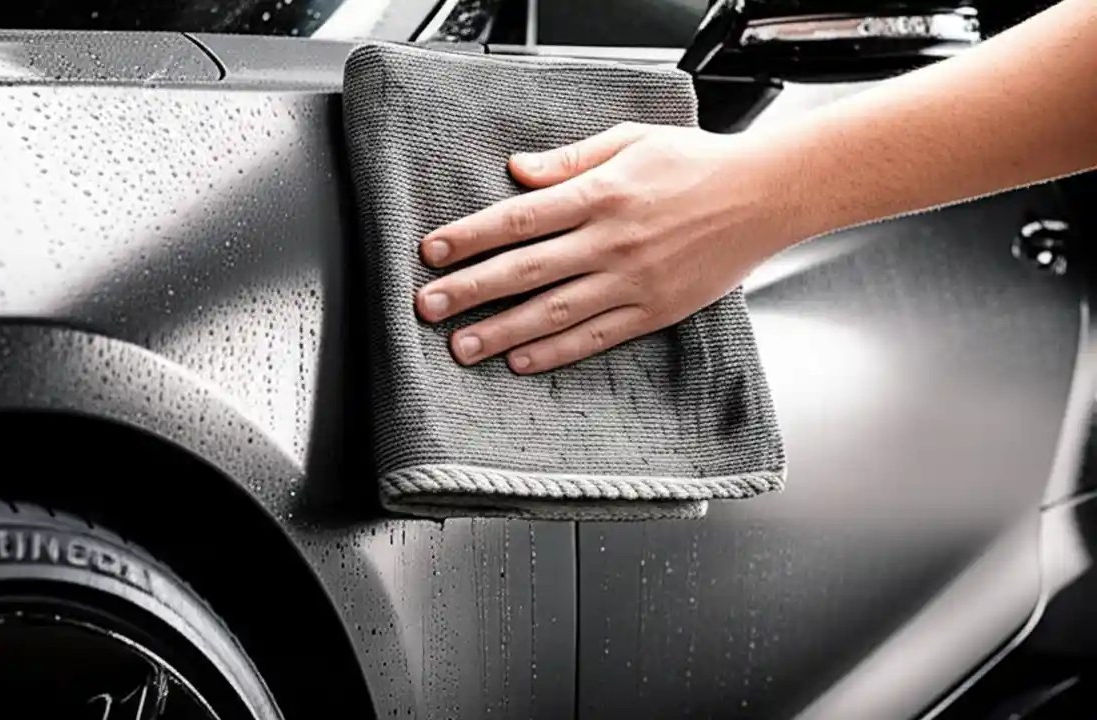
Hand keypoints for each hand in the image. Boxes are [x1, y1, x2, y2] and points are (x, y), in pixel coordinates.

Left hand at [414, 122, 798, 373]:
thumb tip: (517, 171)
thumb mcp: (631, 139)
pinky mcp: (654, 311)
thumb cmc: (698, 162)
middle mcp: (612, 240)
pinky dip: (556, 353)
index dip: (471, 236)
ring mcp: (633, 281)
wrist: (766, 196)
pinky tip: (521, 362)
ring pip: (554, 312)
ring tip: (462, 347)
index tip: (433, 251)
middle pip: (526, 269)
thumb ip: (570, 159)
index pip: (520, 217)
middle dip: (470, 289)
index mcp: (601, 193)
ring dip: (502, 332)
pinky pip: (596, 337)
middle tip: (427, 306)